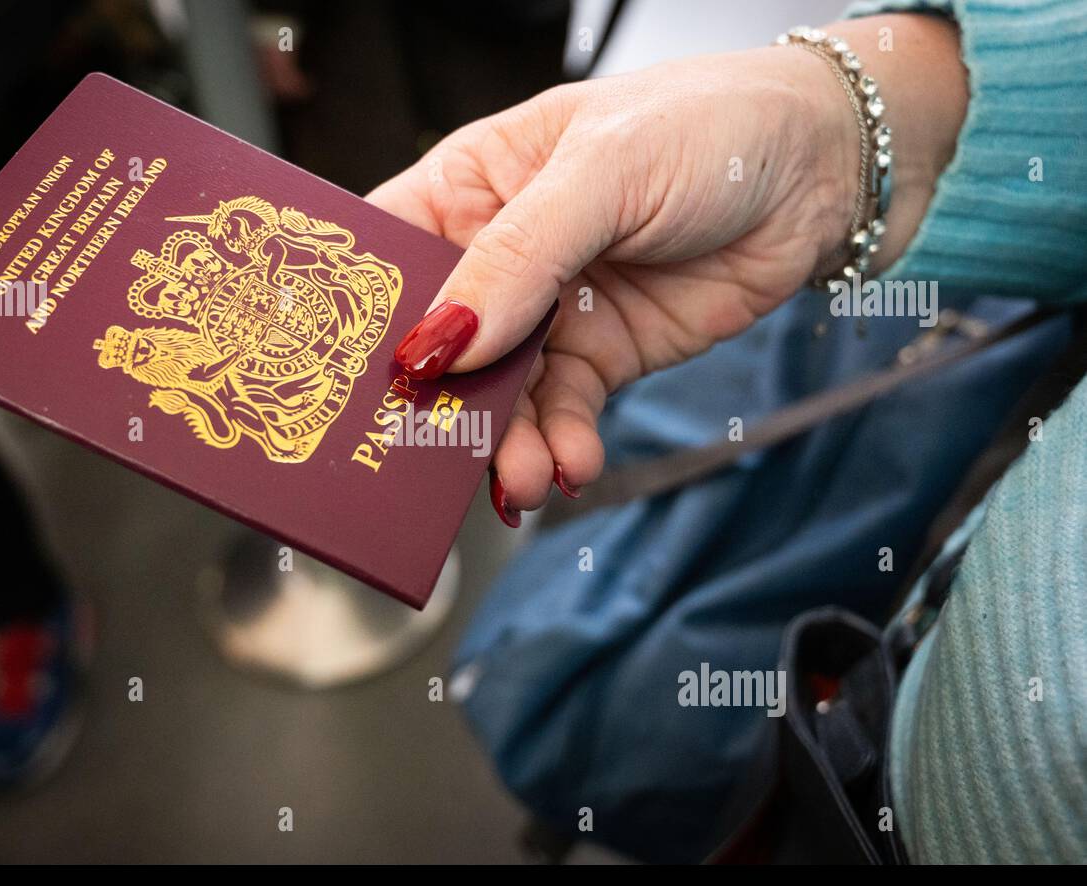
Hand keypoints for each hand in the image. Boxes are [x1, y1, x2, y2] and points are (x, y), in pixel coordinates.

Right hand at [367, 15, 963, 523]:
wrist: (822, 171)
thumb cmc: (707, 126)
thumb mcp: (601, 172)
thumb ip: (517, 258)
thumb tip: (439, 344)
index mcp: (470, 187)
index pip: (387, 255)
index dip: (358, 319)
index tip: (345, 383)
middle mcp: (497, 258)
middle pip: (436, 345)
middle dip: (432, 405)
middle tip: (425, 459)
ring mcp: (546, 315)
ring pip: (496, 396)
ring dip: (502, 443)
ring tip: (520, 477)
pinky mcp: (598, 358)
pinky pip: (561, 416)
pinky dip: (561, 446)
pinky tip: (571, 463)